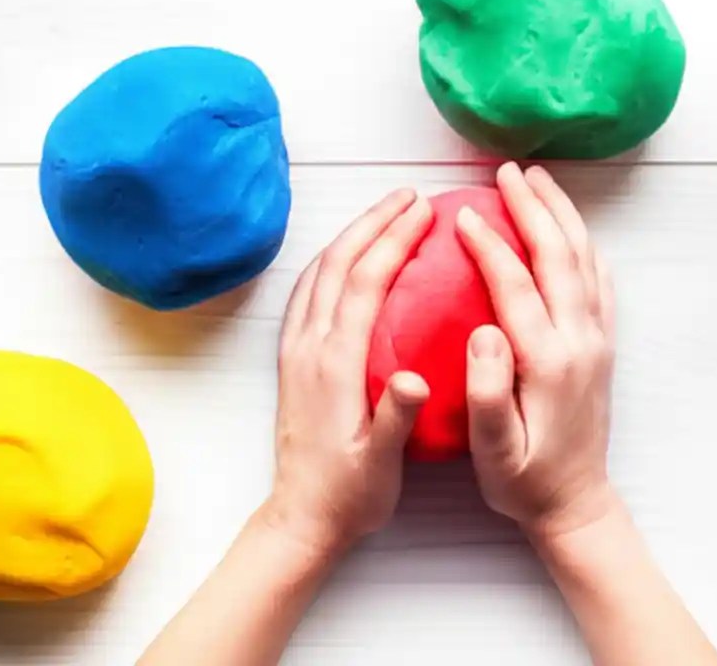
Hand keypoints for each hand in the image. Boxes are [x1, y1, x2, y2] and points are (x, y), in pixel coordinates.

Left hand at [264, 189, 433, 554]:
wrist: (303, 519)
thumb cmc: (350, 495)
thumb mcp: (379, 464)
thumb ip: (395, 419)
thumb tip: (414, 378)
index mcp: (334, 366)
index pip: (363, 284)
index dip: (393, 241)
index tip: (423, 212)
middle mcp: (309, 349)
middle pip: (338, 265)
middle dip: (373, 222)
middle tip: (410, 196)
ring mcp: (296, 352)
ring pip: (319, 274)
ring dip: (351, 236)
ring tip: (385, 213)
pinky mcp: (293, 361)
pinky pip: (307, 294)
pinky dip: (330, 262)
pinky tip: (347, 257)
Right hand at [456, 163, 617, 537]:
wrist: (574, 504)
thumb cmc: (522, 481)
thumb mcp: (493, 451)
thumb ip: (487, 392)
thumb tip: (485, 332)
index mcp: (547, 361)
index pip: (516, 285)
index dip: (490, 245)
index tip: (462, 215)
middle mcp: (580, 341)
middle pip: (558, 256)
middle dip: (532, 207)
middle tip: (506, 171)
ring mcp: (597, 340)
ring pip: (584, 260)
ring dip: (562, 215)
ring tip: (538, 179)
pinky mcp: (602, 346)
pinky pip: (600, 282)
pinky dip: (585, 245)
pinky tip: (571, 230)